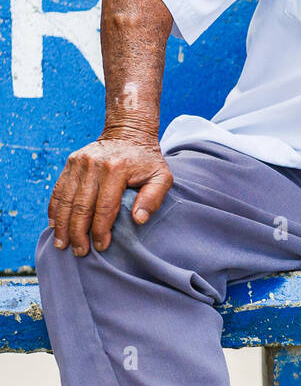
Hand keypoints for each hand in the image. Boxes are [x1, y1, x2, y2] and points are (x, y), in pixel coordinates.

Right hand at [48, 134, 173, 257]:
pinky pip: (59, 190)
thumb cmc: (146, 161)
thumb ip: (153, 198)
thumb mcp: (161, 177)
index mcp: (117, 170)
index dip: (101, 230)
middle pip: (81, 206)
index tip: (101, 246)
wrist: (128, 133)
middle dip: (79, 233)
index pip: (104, 207)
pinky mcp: (71, 162)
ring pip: (66, 200)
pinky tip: (54, 225)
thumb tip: (138, 219)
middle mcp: (94, 165)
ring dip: (62, 225)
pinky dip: (55, 209)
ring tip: (62, 244)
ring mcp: (80, 162)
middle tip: (80, 252)